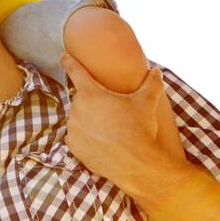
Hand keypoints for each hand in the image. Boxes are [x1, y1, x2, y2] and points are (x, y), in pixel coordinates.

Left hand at [58, 51, 172, 191]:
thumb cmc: (140, 129)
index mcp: (91, 94)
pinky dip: (85, 136)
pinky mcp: (74, 147)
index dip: (69, 61)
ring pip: (78, 117)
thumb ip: (151, 83)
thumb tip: (156, 72)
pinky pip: (76, 136)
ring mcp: (73, 129)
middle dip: (93, 101)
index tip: (63, 56)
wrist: (136, 164)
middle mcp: (77, 110)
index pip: (75, 71)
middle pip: (81, 98)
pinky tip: (101, 140)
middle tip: (111, 110)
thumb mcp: (147, 102)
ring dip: (89, 119)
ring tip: (109, 128)